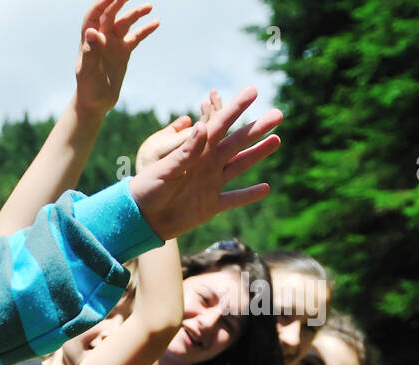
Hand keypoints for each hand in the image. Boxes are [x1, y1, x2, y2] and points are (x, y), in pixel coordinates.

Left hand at [74, 0, 158, 115]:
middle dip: (120, 1)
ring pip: (125, 22)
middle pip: (111, 13)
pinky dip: (145, 29)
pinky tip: (156, 23)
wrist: (95, 102)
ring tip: (149, 7)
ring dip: (136, 13)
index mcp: (89, 39)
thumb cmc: (88, 88)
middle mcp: (102, 38)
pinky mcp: (124, 52)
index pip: (95, 14)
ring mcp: (113, 44)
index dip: (103, 2)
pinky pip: (136, 36)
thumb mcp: (87, 72)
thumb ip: (90, 51)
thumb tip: (92, 31)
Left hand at [128, 87, 281, 239]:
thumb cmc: (147, 189)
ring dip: (258, 153)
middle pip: (236, 142)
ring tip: (277, 139)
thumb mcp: (165, 168)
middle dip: (256, 128)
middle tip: (279, 113)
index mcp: (195, 152)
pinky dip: (249, 195)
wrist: (140, 219)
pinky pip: (234, 199)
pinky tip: (265, 188)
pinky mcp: (210, 205)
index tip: (252, 91)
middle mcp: (206, 165)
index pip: (219, 125)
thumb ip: (186, 151)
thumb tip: (202, 125)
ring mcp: (210, 184)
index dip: (235, 108)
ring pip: (240, 165)